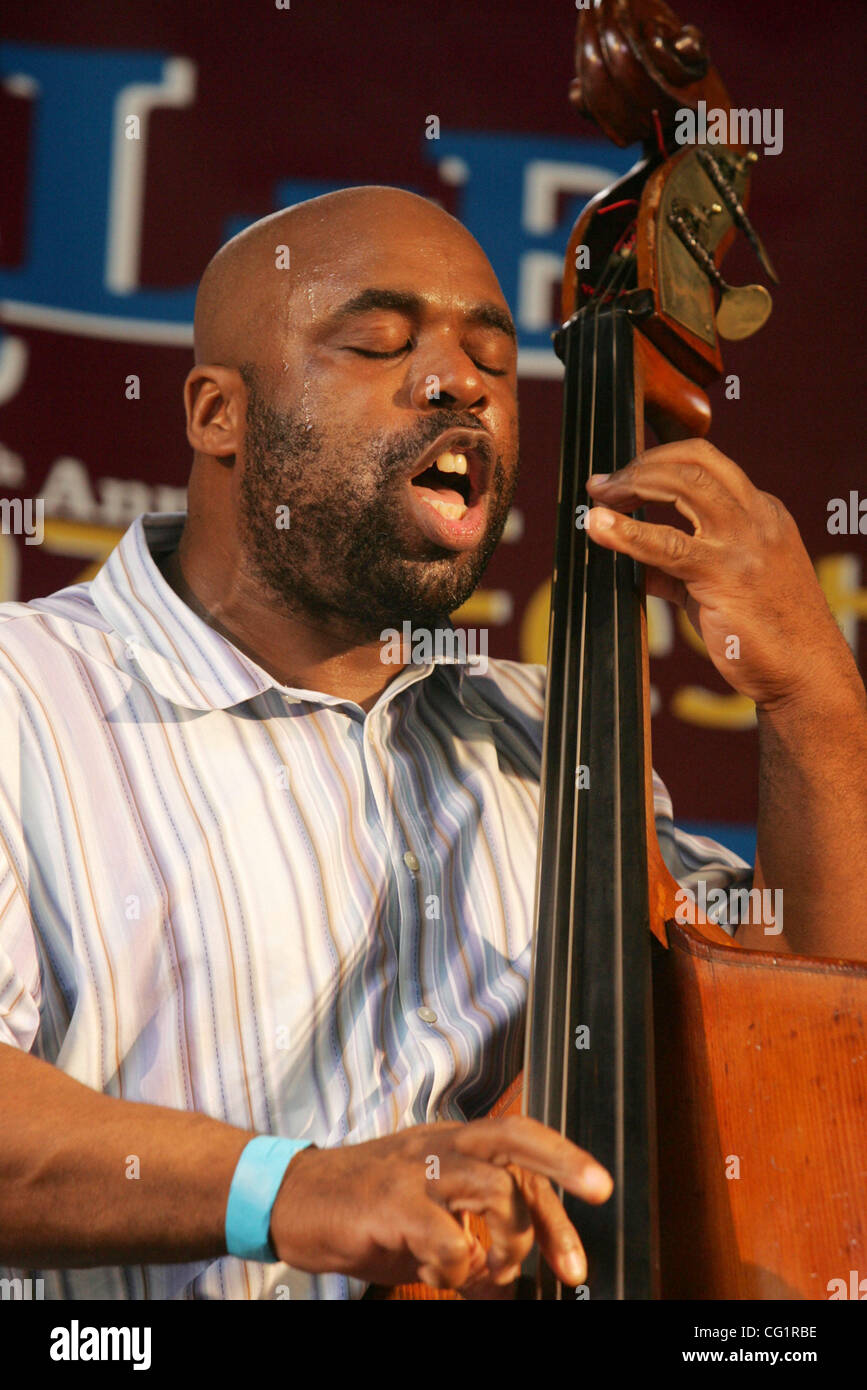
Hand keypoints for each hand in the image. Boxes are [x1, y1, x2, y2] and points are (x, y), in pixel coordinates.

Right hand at [269, 1116, 612, 1292]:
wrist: (288, 1198)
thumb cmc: (362, 1207)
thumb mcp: (426, 1216)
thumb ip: (473, 1236)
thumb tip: (515, 1278)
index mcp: (451, 1142)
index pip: (520, 1140)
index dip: (564, 1162)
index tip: (602, 1189)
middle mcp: (438, 1145)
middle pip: (515, 1140)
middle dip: (565, 1167)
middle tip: (599, 1194)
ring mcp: (414, 1171)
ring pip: (493, 1190)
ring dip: (508, 1243)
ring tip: (489, 1271)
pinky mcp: (389, 1204)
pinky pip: (448, 1236)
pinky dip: (460, 1265)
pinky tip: (444, 1274)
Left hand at [585, 440, 850, 710]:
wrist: (804, 674)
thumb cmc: (762, 634)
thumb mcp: (716, 588)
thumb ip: (676, 571)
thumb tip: (635, 566)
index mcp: (760, 513)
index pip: (706, 463)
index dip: (657, 460)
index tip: (621, 477)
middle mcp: (757, 516)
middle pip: (694, 461)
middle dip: (641, 466)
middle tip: (603, 486)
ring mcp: (745, 542)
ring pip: (685, 485)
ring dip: (633, 484)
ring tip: (599, 499)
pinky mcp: (727, 574)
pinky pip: (669, 544)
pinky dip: (628, 532)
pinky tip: (599, 527)